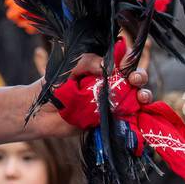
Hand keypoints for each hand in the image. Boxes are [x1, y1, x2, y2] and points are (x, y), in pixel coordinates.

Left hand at [30, 52, 151, 138]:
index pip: (121, 64)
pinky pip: (129, 120)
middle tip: (136, 80)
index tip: (129, 65)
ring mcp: (110, 105)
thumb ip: (87, 62)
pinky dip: (140, 118)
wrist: (40, 113)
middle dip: (140, 78)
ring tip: (142, 97)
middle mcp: (108, 86)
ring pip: (135, 99)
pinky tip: (141, 114)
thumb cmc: (51, 87)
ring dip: (144, 96)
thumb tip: (112, 67)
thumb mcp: (67, 67)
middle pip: (133, 81)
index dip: (130, 63)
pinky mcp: (109, 121)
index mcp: (99, 70)